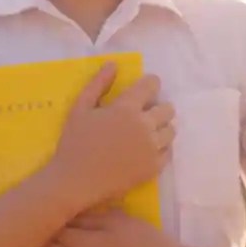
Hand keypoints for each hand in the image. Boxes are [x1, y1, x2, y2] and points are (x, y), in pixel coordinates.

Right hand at [48, 64, 175, 208]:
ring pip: (171, 130)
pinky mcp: (154, 168)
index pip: (152, 85)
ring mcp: (151, 148)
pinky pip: (168, 152)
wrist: (75, 181)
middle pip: (168, 108)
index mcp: (127, 108)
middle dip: (158, 107)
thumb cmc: (74, 142)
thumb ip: (98, 84)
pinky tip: (146, 149)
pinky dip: (161, 148)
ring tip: (146, 133)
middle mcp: (145, 125)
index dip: (150, 84)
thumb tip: (113, 64)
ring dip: (162, 127)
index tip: (144, 90)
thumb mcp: (80, 108)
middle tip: (143, 114)